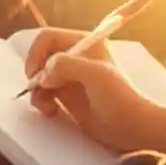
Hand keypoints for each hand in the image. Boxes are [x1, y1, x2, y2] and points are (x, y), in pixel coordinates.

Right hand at [24, 28, 165, 152]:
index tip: (36, 73)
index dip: (37, 52)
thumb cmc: (119, 97)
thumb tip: (44, 75)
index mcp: (83, 42)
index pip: (47, 37)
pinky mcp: (66, 94)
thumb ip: (66, 65)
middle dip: (35, 73)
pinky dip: (41, 101)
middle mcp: (74, 56)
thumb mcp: (96, 74)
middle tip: (40, 89)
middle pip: (39, 56)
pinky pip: (42, 92)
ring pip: (38, 76)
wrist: (130, 127)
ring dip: (37, 90)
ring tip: (48, 105)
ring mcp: (69, 76)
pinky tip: (52, 111)